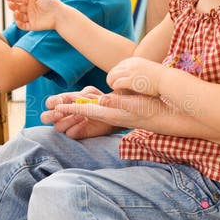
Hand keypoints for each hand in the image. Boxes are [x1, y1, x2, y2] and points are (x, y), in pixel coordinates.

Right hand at [6, 0, 61, 30]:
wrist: (59, 14)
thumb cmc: (51, 3)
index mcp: (32, 1)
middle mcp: (31, 9)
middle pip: (18, 8)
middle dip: (13, 6)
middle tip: (10, 5)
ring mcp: (31, 18)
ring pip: (19, 17)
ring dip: (15, 15)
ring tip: (16, 12)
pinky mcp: (33, 26)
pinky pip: (23, 26)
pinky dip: (18, 23)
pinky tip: (17, 20)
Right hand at [41, 88, 114, 138]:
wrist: (112, 112)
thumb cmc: (99, 100)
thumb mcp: (89, 93)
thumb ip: (77, 95)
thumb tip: (68, 101)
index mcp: (62, 102)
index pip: (50, 103)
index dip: (51, 103)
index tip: (59, 102)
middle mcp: (61, 115)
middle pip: (45, 117)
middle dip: (50, 116)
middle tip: (60, 113)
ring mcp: (68, 125)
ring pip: (58, 127)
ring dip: (68, 120)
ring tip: (81, 115)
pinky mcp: (76, 134)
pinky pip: (70, 134)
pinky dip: (76, 128)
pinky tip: (84, 122)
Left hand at [51, 90, 169, 132]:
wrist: (167, 118)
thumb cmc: (153, 109)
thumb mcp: (135, 104)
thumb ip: (118, 103)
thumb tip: (101, 101)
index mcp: (112, 113)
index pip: (87, 110)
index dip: (71, 107)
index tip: (56, 106)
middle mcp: (111, 116)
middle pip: (85, 113)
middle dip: (69, 111)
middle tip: (51, 109)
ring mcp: (115, 115)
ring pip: (91, 113)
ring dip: (76, 111)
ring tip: (61, 108)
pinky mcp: (121, 114)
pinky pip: (100, 112)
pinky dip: (89, 109)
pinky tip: (86, 107)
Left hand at [107, 56, 163, 96]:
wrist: (167, 80)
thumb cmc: (161, 79)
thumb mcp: (149, 71)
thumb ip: (140, 72)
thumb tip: (136, 78)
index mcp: (134, 61)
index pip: (119, 66)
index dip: (117, 75)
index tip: (119, 82)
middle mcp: (130, 64)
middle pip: (113, 71)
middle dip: (112, 79)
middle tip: (114, 87)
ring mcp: (130, 72)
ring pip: (111, 76)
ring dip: (111, 84)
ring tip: (114, 90)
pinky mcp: (130, 80)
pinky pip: (116, 83)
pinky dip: (115, 88)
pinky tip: (118, 93)